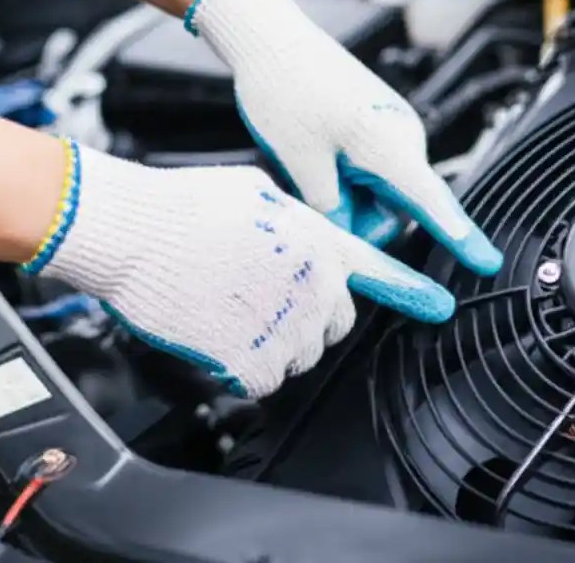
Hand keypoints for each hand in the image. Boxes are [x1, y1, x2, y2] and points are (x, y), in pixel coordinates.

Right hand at [37, 145, 455, 397]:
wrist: (134, 233)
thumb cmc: (182, 207)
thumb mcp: (257, 193)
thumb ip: (295, 223)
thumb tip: (304, 239)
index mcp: (318, 240)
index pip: (378, 271)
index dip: (411, 291)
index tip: (440, 306)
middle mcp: (314, 283)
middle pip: (336, 324)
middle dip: (308, 321)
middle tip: (262, 303)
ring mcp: (286, 323)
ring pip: (300, 357)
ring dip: (273, 347)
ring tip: (230, 313)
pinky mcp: (253, 358)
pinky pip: (264, 381)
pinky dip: (242, 370)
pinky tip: (217, 337)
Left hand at [188, 0, 502, 274]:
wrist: (272, 37)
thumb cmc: (285, 89)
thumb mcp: (300, 162)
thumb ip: (330, 209)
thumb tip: (347, 240)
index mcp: (389, 145)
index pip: (433, 203)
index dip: (461, 238)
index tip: (488, 263)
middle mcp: (403, 137)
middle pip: (398, 209)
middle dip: (359, 215)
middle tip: (312, 189)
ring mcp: (393, 130)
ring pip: (383, 192)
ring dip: (350, 195)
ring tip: (311, 161)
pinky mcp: (380, 127)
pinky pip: (374, 171)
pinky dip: (349, 176)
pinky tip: (319, 153)